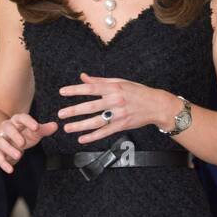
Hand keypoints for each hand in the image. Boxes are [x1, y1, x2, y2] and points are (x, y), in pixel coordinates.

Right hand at [0, 112, 57, 173]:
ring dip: (8, 149)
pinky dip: (3, 163)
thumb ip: (43, 129)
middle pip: (8, 128)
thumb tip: (55, 125)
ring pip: (1, 142)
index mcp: (16, 121)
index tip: (36, 127)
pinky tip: (10, 170)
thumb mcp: (33, 132)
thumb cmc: (21, 134)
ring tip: (18, 156)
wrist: (4, 140)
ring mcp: (0, 139)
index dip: (28, 122)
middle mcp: (6, 128)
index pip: (21, 118)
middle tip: (23, 143)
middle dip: (14, 135)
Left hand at [57, 74, 176, 139]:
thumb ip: (100, 80)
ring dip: (80, 125)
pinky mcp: (122, 125)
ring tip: (67, 128)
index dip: (76, 90)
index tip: (62, 92)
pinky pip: (105, 132)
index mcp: (113, 88)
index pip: (91, 88)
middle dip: (74, 110)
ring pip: (96, 121)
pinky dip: (93, 136)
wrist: (156, 105)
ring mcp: (119, 114)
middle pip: (91, 106)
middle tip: (61, 114)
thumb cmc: (136, 92)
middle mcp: (115, 100)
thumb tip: (83, 77)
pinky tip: (82, 139)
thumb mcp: (119, 82)